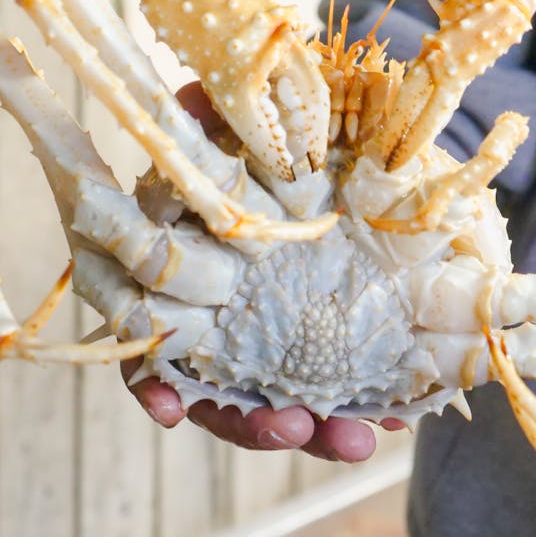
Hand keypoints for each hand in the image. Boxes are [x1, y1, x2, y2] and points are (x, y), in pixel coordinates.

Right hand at [120, 83, 403, 461]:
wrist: (328, 153)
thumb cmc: (262, 147)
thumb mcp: (238, 127)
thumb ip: (212, 119)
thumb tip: (193, 97)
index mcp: (189, 283)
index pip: (156, 347)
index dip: (157, 384)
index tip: (170, 409)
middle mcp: (223, 324)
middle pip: (220, 394)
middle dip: (252, 422)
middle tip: (289, 427)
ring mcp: (270, 341)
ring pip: (279, 402)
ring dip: (310, 427)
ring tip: (353, 439)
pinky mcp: (322, 345)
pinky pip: (334, 391)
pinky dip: (350, 412)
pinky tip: (378, 426)